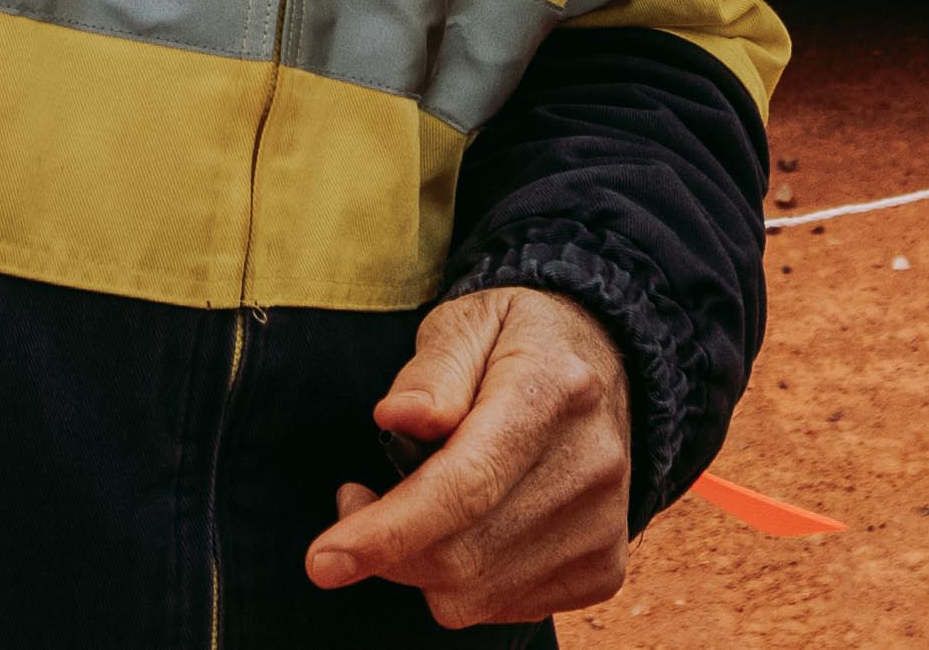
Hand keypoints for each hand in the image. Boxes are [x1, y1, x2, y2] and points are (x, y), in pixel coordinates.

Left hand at [303, 285, 631, 627]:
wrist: (605, 364)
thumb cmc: (513, 340)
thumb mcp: (465, 321)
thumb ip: (431, 371)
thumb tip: (396, 419)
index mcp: (552, 392)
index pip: (465, 485)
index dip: (388, 531)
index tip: (323, 559)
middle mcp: (590, 467)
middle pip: (463, 554)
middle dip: (385, 547)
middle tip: (354, 499)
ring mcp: (603, 526)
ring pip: (476, 594)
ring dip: (418, 566)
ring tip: (409, 505)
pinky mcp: (603, 568)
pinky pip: (504, 608)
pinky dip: (462, 582)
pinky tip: (462, 529)